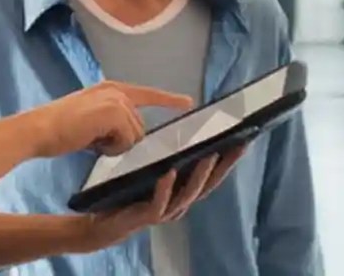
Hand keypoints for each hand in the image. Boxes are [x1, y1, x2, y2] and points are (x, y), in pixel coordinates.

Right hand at [33, 81, 193, 158]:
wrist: (40, 129)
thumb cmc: (60, 129)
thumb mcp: (92, 119)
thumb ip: (113, 121)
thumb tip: (131, 138)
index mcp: (112, 89)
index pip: (147, 94)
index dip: (168, 100)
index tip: (188, 102)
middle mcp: (117, 91)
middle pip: (140, 126)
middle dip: (121, 141)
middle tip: (93, 140)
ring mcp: (117, 101)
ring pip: (134, 136)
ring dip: (115, 146)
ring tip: (89, 139)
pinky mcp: (115, 113)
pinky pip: (127, 141)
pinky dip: (111, 149)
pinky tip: (91, 142)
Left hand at [78, 144, 249, 250]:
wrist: (101, 219)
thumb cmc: (128, 191)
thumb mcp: (151, 168)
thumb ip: (167, 154)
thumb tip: (180, 125)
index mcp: (183, 190)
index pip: (212, 173)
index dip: (229, 159)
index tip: (243, 139)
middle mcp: (179, 202)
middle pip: (208, 185)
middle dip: (224, 166)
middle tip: (235, 145)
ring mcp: (165, 211)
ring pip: (188, 195)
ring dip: (199, 175)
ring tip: (207, 155)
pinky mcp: (146, 216)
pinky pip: (160, 203)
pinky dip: (166, 189)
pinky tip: (169, 173)